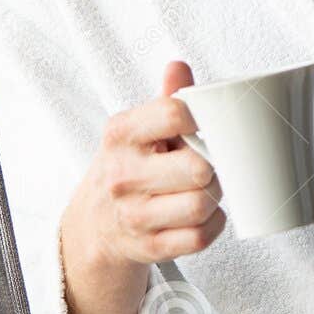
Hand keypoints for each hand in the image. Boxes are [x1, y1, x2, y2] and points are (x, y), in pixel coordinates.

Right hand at [59, 61, 225, 313]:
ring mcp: (134, 215)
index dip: (201, 118)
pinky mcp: (148, 248)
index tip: (206, 124)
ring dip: (215, 196)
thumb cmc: (132, 164)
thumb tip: (179, 66)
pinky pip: (200, 237)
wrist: (98, 222)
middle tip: (211, 162)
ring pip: (201, 204)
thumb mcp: (141, 127)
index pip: (174, 113)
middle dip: (214, 165)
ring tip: (207, 187)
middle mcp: (122, 175)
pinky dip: (213, 224)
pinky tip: (205, 213)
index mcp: (121, 134)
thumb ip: (167, 98)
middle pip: (198, 167)